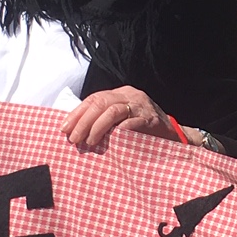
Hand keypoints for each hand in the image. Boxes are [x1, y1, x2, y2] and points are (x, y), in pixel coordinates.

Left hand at [62, 87, 185, 150]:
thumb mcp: (121, 119)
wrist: (173, 136)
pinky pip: (131, 124)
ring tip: (89, 142)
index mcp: (120, 93)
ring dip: (97, 127)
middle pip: (100, 102)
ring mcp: (141, 106)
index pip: (93, 98)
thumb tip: (73, 130)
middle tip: (73, 138)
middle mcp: (130, 95)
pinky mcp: (150, 120)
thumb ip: (102, 119)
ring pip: (112, 111)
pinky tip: (109, 142)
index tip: (64, 129)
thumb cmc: (141, 131)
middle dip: (83, 121)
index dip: (77, 114)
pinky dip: (118, 133)